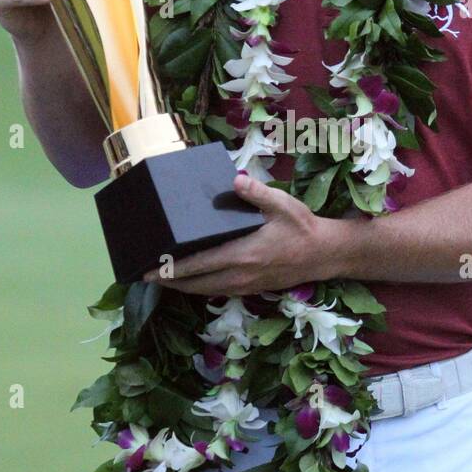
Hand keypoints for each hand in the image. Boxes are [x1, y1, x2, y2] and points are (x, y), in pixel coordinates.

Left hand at [142, 173, 344, 295]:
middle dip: (170, 281)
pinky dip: (202, 288)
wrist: (325, 254)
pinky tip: (194, 282)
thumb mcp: (282, 204)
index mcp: (243, 254)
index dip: (172, 269)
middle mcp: (240, 274)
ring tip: (164, 279)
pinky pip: (220, 292)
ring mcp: (246, 285)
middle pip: (196, 284)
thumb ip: (257, 192)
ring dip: (184, 287)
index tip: (150, 269)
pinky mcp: (252, 289)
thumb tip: (235, 179)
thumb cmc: (302, 227)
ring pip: (206, 291)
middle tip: (146, 275)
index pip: (199, 265)